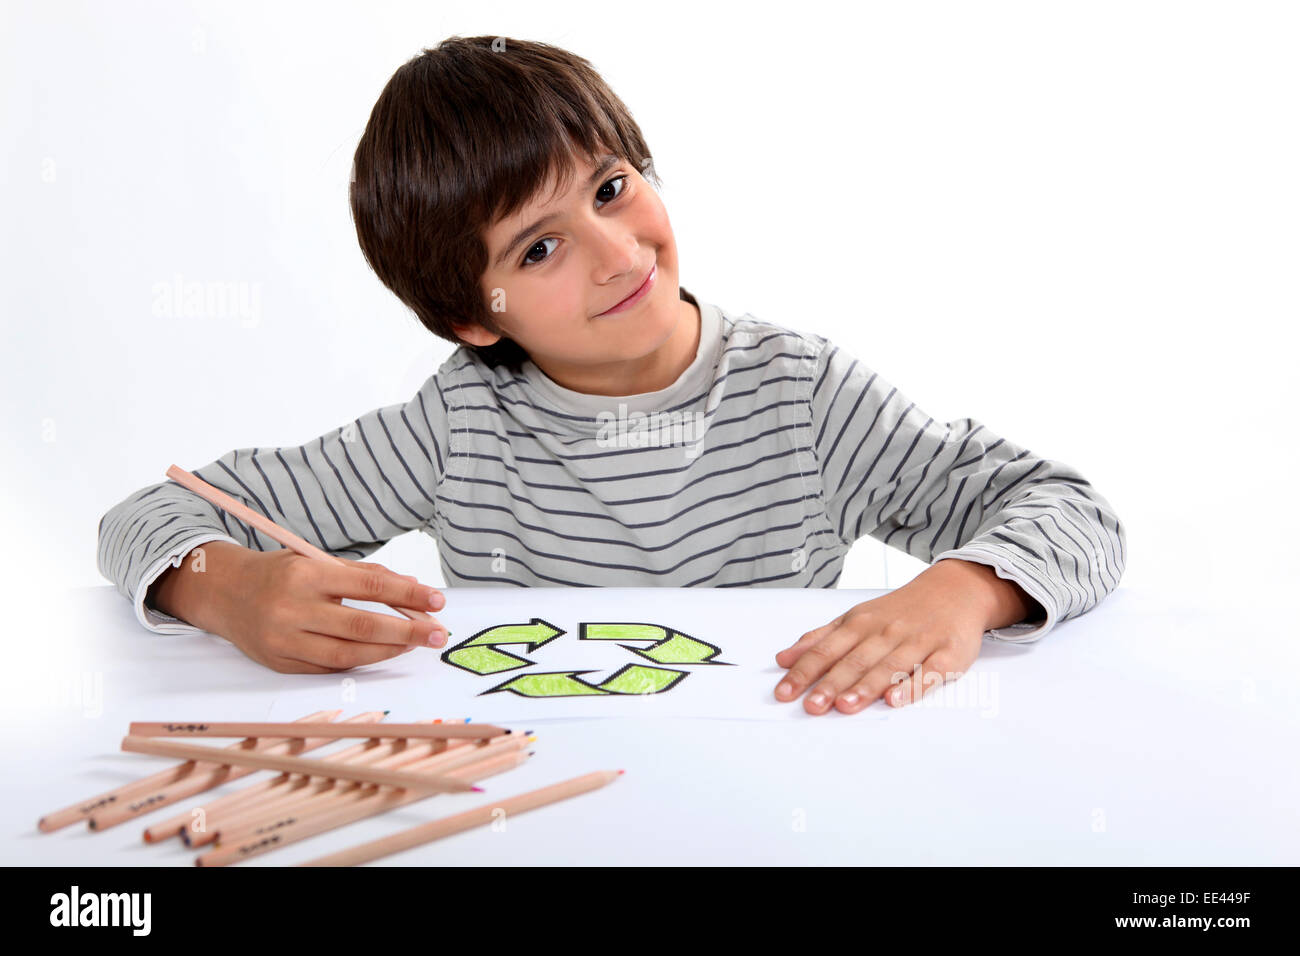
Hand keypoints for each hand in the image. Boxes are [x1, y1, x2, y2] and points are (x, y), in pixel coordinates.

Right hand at [213, 548, 448, 673]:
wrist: (225, 593)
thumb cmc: (281, 573)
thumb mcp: (318, 560)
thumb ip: (364, 575)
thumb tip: (413, 588)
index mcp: (306, 574)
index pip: (370, 586)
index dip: (408, 594)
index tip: (437, 600)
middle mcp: (293, 608)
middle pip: (363, 626)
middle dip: (408, 631)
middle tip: (438, 633)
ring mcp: (285, 640)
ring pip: (349, 654)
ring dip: (388, 651)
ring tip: (413, 644)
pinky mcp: (281, 663)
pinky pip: (330, 667)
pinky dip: (360, 660)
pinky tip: (381, 652)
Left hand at [773, 560, 1006, 713]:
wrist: (956, 588)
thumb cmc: (900, 610)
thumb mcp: (855, 617)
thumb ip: (819, 639)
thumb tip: (783, 659)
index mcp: (860, 624)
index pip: (825, 650)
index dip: (803, 672)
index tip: (784, 693)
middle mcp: (886, 632)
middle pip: (854, 660)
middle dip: (831, 684)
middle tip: (811, 706)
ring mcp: (918, 642)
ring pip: (888, 666)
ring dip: (866, 687)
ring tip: (845, 706)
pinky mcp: (948, 653)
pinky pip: (930, 671)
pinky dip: (913, 685)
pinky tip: (896, 699)